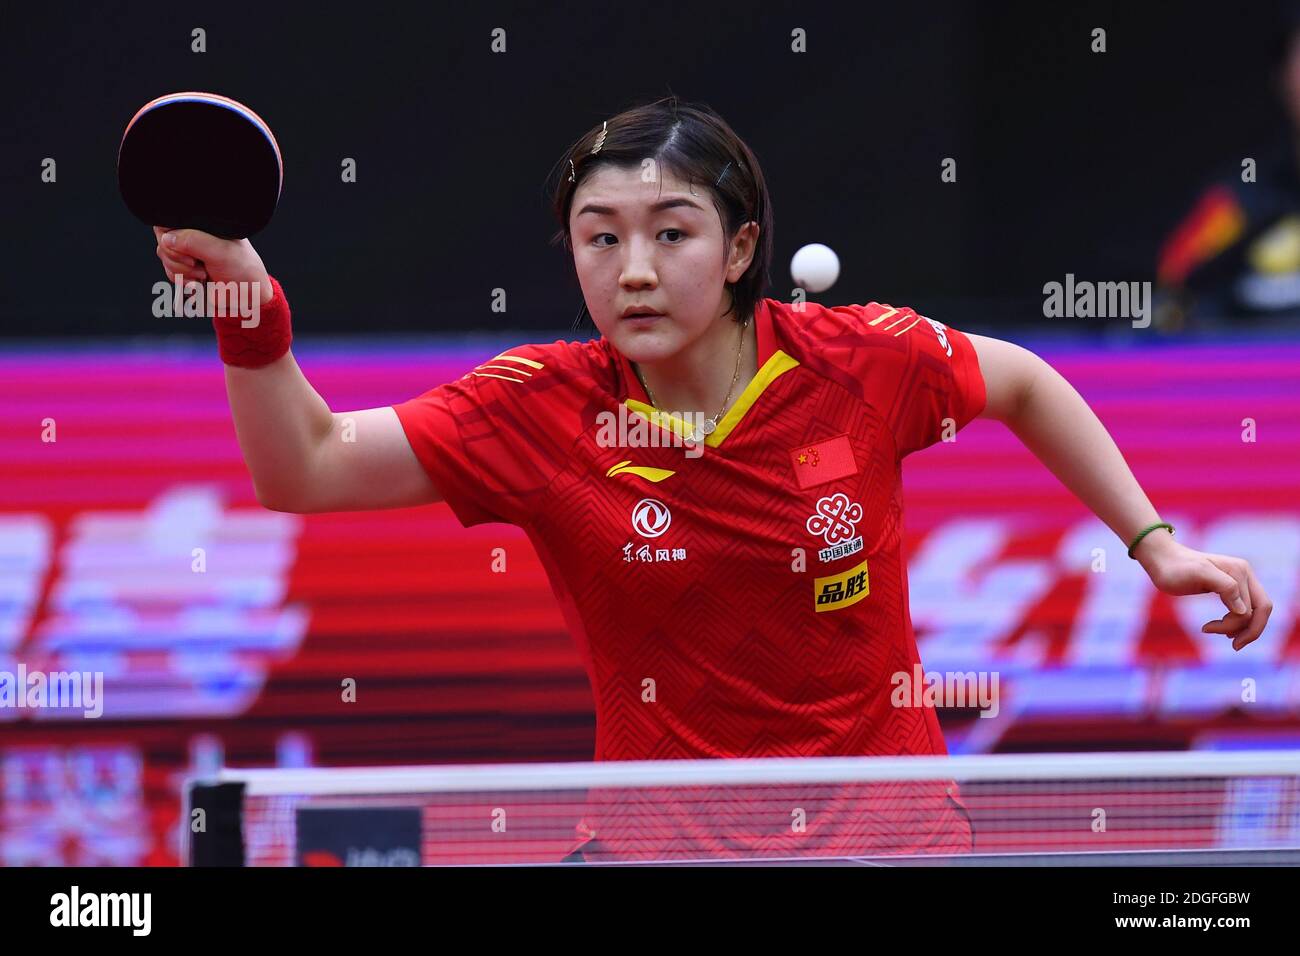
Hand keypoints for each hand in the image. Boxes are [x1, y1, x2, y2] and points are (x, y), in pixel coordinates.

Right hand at [153, 227, 273, 304]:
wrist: (248, 298)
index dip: (170, 237)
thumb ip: (195, 242)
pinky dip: (183, 281)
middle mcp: (195, 235)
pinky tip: (199, 283)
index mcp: (203, 224)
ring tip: (203, 275)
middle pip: (164, 242)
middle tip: (197, 264)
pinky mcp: (188, 269)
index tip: (188, 252)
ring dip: (182, 272)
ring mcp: (190, 252)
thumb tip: (167, 238)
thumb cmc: (243, 270)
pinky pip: (171, 273)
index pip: (171, 220)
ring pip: (166, 259)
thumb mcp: (221, 252)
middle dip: (178, 259)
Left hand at [1134, 532, 1272, 650]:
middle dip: (1250, 631)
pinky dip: (1237, 622)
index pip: (1252, 608)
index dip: (1236, 625)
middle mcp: (1245, 575)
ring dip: (1241, 628)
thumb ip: (1225, 587)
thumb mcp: (1198, 574)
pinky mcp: (1232, 588)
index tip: (1206, 629)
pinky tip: (1219, 628)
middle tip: (1233, 647)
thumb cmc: (1175, 568)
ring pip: (1254, 612)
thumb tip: (1244, 610)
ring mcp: (1240, 581)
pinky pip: (1245, 609)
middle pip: (1261, 610)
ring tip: (1213, 631)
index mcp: (1240, 571)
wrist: (1162, 560)